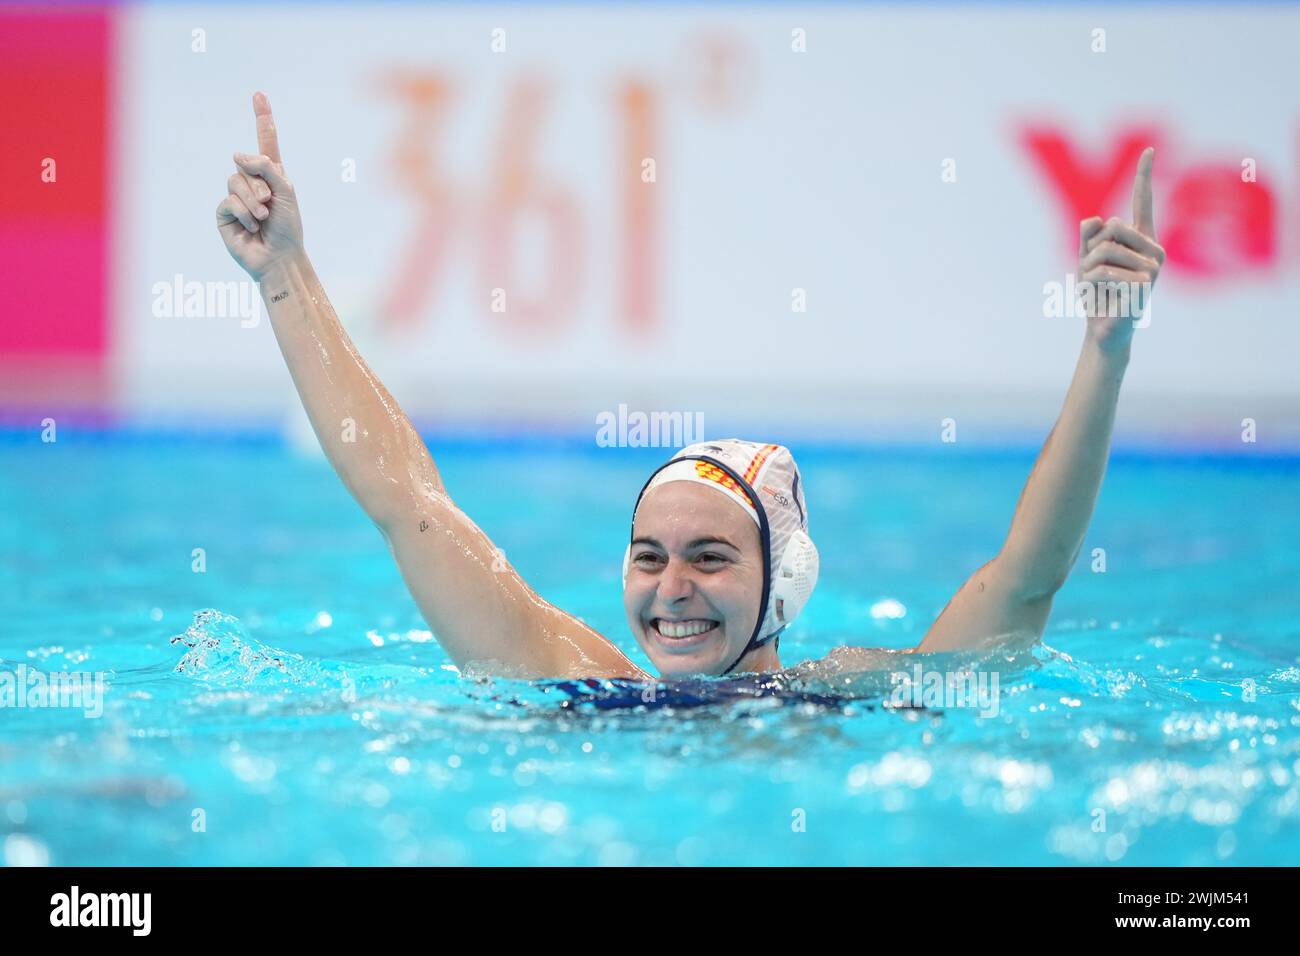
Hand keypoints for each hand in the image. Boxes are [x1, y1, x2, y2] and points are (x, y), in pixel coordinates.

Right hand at [215, 92, 304, 280]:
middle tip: (270, 205)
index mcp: (272, 175)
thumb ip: (266, 167)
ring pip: (234, 180)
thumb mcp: (286, 192)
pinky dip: (244, 213)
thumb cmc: (288, 228)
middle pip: (246, 164)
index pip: (265, 142)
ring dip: (253, 201)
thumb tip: (236, 154)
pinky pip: (228, 200)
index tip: (259, 94)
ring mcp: (236, 196)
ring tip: (263, 218)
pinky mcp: (224, 212)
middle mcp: (252, 182)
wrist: (280, 257)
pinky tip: (252, 227)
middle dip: (261, 185)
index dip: (262, 118)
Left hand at [1077, 146, 1165, 352]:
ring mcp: (1153, 266)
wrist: (1103, 329)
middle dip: (1090, 251)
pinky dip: (1092, 286)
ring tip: (1098, 288)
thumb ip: (1088, 237)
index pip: (1143, 202)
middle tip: (1094, 275)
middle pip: (1110, 227)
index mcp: (1140, 239)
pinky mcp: (1145, 285)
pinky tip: (1103, 298)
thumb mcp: (1086, 260)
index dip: (1145, 176)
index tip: (1149, 149)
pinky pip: (1104, 272)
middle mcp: (1153, 248)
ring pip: (1104, 250)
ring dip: (1088, 271)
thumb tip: (1095, 218)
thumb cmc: (1098, 294)